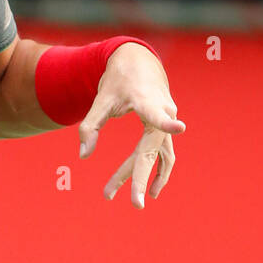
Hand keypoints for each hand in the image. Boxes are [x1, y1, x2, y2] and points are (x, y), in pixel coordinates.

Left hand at [78, 43, 184, 209]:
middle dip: (137, 177)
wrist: (140, 62)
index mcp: (147, 100)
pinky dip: (158, 171)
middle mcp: (163, 112)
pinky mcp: (166, 128)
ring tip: (131, 199)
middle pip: (150, 151)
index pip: (157, 114)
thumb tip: (84, 156)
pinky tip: (150, 189)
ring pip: (158, 156)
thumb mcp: (100, 99)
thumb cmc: (119, 79)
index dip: (167, 123)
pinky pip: (165, 155)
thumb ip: (90, 126)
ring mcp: (167, 122)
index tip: (179, 127)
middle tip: (121, 200)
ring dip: (143, 177)